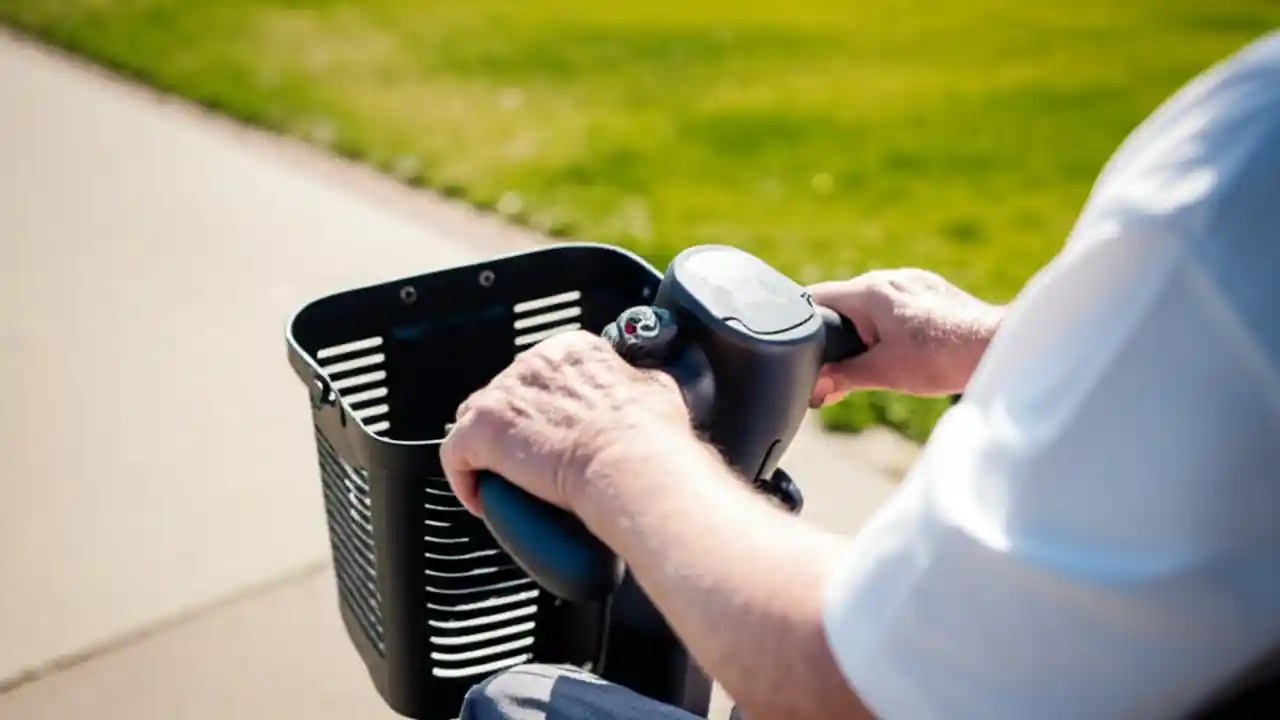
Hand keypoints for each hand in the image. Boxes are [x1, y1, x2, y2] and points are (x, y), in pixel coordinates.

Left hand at [441, 331, 691, 516]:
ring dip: (486, 449)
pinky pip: (455, 455)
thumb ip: (639, 383)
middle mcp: (533, 362)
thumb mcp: (656, 391)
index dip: (543, 406)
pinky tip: (481, 501)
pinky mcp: (481, 430)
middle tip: (531, 461)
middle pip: (506, 394)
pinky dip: (464, 479)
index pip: (540, 373)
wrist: (630, 462)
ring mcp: (503, 394)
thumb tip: (643, 387)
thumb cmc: (649, 436)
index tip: (554, 433)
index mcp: (572, 349)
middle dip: (514, 427)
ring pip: (475, 420)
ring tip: (504, 481)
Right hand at [809, 269, 1002, 402]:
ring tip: (873, 364)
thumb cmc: (942, 355)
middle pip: (844, 304)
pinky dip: (889, 327)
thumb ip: (843, 377)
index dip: (802, 324)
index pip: (815, 298)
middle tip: (836, 371)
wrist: (996, 345)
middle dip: (836, 336)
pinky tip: (903, 351)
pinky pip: (896, 305)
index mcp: (868, 292)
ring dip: (865, 332)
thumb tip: (815, 388)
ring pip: (872, 305)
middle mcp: (887, 279)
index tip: (798, 348)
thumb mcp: (883, 372)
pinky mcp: (931, 291)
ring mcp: (911, 282)